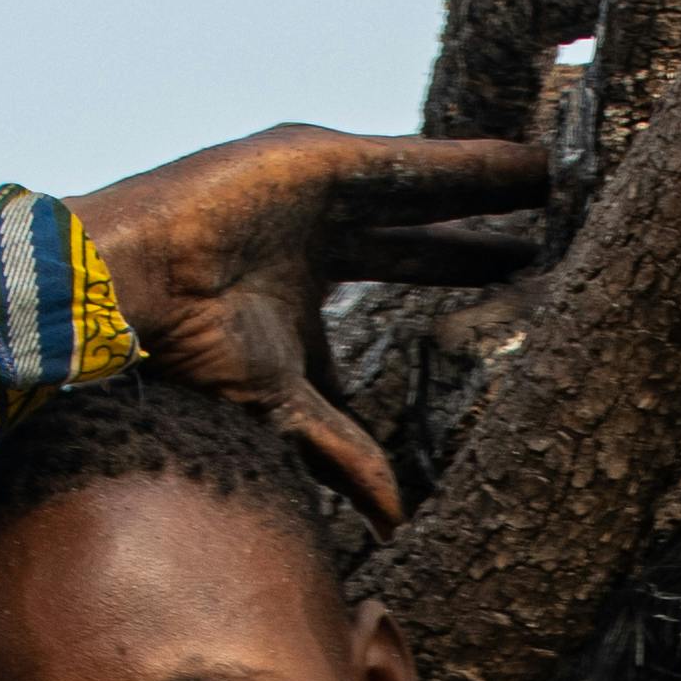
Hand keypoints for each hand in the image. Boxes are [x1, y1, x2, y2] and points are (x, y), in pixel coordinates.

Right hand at [70, 125, 548, 517]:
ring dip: (486, 189)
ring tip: (554, 182)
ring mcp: (313, 194)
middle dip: (475, 237)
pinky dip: (472, 164)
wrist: (126, 292)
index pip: (391, 286)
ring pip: (421, 190)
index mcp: (300, 291)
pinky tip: (529, 161)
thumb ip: (340, 451)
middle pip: (416, 234)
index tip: (509, 288)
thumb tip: (394, 520)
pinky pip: (413, 163)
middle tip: (543, 235)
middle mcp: (310, 237)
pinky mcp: (317, 160)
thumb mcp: (280, 408)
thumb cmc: (178, 352)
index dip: (449, 284)